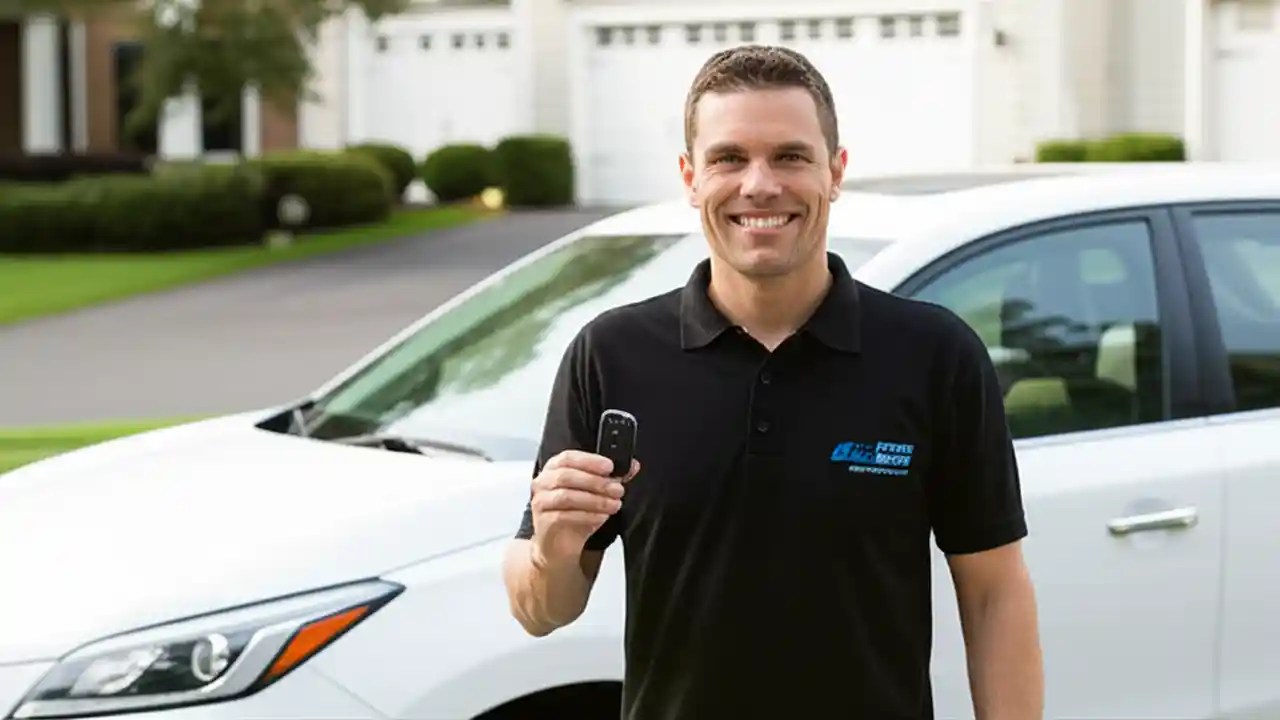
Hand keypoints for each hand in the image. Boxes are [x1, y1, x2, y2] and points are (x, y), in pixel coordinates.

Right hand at [530, 450, 639, 567]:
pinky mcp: (543, 522)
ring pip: (566, 496)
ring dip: (594, 500)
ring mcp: (541, 502)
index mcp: (554, 469)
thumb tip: (631, 466)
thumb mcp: (596, 494)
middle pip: (567, 476)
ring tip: (613, 505)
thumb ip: (611, 478)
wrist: (558, 546)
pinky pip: (564, 516)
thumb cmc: (574, 515)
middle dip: (596, 482)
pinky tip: (601, 517)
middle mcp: (543, 482)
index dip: (590, 460)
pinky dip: (586, 515)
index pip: (568, 457)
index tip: (610, 467)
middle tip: (617, 489)